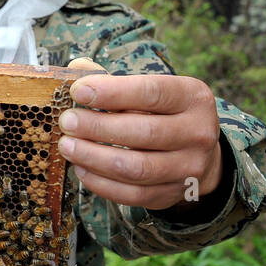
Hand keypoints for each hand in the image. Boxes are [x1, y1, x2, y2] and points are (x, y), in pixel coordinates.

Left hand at [57, 57, 223, 210]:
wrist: (198, 154)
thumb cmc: (162, 114)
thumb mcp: (150, 90)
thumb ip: (113, 80)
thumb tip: (76, 70)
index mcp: (192, 97)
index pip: (152, 92)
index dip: (112, 92)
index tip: (78, 92)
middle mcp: (198, 132)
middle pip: (143, 132)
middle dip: (97, 127)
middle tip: (67, 122)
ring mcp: (188, 167)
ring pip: (136, 168)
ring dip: (94, 157)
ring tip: (67, 146)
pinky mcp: (173, 194)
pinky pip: (132, 194)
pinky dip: (101, 183)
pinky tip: (81, 168)